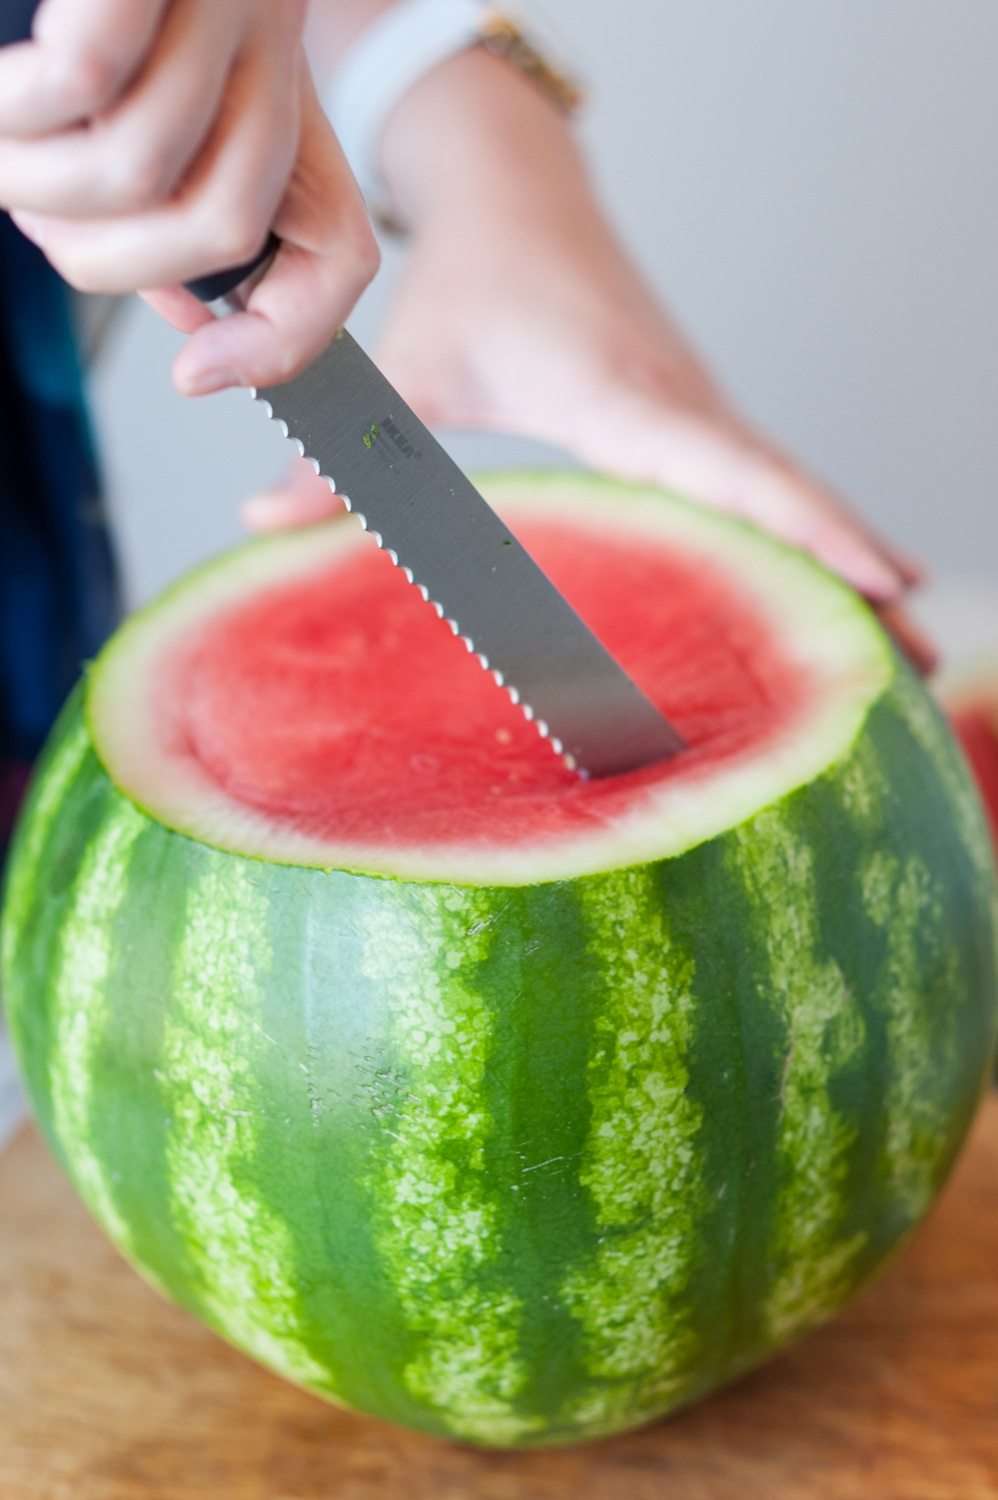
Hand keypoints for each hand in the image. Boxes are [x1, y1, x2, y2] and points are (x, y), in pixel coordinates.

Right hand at [0, 0, 378, 389]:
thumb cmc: (114, 12)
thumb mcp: (178, 125)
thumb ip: (195, 228)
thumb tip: (200, 347)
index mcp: (289, 94)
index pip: (337, 256)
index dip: (279, 343)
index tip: (194, 376)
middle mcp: (270, 40)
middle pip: (219, 224)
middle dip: (110, 261)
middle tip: (45, 225)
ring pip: (139, 164)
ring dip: (40, 186)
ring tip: (2, 145)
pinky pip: (87, 75)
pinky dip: (20, 106)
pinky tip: (2, 89)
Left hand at [249, 49, 932, 668]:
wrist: (523, 197)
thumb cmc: (471, 282)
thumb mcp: (403, 375)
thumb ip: (338, 460)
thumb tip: (253, 531)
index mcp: (623, 397)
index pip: (735, 471)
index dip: (810, 531)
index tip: (882, 589)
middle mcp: (681, 406)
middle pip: (792, 497)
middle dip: (860, 579)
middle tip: (920, 668)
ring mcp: (698, 412)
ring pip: (792, 496)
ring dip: (849, 567)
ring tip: (905, 660)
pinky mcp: (694, 420)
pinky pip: (767, 490)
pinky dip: (811, 542)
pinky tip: (833, 601)